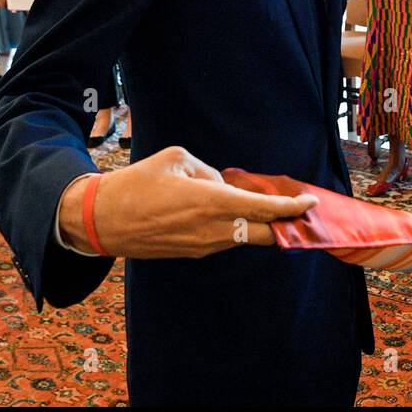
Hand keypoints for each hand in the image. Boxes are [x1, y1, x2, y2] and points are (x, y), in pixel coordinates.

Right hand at [57, 146, 319, 258]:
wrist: (101, 221)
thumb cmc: (136, 183)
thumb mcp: (176, 160)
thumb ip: (208, 170)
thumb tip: (224, 185)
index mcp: (210, 201)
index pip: (263, 209)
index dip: (291, 207)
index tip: (311, 203)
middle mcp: (211, 228)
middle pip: (263, 233)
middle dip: (286, 225)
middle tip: (303, 213)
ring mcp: (202, 245)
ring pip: (244, 235)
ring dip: (258, 224)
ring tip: (267, 206)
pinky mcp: (192, 252)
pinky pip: (225, 239)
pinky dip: (237, 228)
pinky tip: (236, 214)